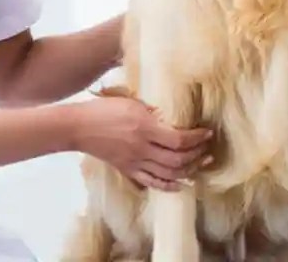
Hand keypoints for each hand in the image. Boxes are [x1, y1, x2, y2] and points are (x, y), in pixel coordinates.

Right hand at [69, 96, 212, 190]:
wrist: (79, 126)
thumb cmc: (104, 109)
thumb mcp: (131, 102)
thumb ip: (153, 111)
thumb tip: (172, 117)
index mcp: (144, 128)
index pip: (178, 139)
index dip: (197, 138)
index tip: (208, 133)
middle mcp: (142, 148)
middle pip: (177, 160)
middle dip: (197, 155)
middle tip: (207, 148)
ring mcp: (135, 162)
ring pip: (168, 174)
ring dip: (188, 171)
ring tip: (201, 164)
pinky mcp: (127, 170)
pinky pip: (151, 182)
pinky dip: (168, 186)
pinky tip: (181, 184)